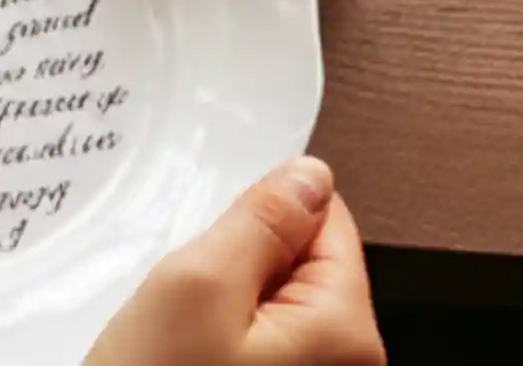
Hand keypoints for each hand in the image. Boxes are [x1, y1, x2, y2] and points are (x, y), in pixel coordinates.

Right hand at [86, 157, 385, 365]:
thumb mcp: (195, 284)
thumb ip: (261, 220)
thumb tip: (306, 176)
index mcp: (345, 332)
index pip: (326, 219)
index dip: (260, 218)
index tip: (217, 245)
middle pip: (300, 264)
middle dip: (235, 266)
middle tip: (188, 302)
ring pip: (268, 304)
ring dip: (218, 306)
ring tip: (177, 339)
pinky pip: (251, 343)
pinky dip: (211, 339)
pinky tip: (179, 359)